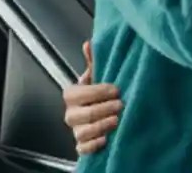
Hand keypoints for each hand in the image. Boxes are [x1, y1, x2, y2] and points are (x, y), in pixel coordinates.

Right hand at [62, 40, 121, 154]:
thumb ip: (94, 61)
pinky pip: (84, 149)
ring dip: (100, 126)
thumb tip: (89, 43)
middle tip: (120, 105)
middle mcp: (71, 114)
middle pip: (82, 114)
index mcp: (72, 96)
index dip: (97, 92)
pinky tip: (106, 139)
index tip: (116, 89)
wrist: (101, 115)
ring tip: (117, 120)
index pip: (79, 94)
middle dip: (103, 109)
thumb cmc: (99, 94)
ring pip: (83, 132)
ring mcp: (76, 131)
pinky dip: (94, 145)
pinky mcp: (83, 146)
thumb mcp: (97, 77)